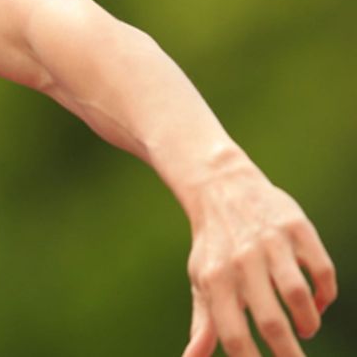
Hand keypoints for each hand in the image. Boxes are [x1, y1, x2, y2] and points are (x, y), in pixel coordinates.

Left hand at [182, 162, 336, 355]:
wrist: (222, 188)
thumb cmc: (214, 247)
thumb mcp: (202, 280)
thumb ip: (204, 324)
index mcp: (215, 279)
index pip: (233, 333)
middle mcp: (242, 262)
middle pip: (272, 321)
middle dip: (289, 353)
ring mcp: (271, 243)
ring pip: (299, 295)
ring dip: (308, 321)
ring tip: (305, 330)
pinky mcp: (297, 227)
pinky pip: (321, 269)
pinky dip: (325, 292)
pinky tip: (318, 302)